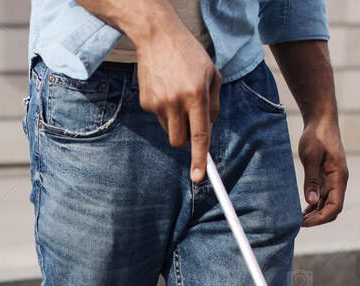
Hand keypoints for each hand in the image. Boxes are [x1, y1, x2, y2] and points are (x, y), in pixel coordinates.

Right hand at [135, 17, 221, 181]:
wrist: (157, 36)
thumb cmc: (188, 53)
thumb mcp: (212, 73)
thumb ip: (213, 104)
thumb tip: (208, 129)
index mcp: (196, 94)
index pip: (199, 135)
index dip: (200, 159)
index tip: (198, 177)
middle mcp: (176, 101)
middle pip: (179, 141)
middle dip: (185, 138)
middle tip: (190, 120)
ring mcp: (158, 103)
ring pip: (169, 130)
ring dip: (176, 121)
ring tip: (176, 94)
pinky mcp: (146, 102)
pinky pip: (159, 118)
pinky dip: (165, 110)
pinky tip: (165, 89)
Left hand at [297, 116, 347, 226]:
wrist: (321, 120)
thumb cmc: (317, 136)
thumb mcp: (311, 157)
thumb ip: (312, 180)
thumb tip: (312, 201)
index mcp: (339, 177)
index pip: (335, 206)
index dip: (321, 218)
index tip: (305, 223)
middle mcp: (339, 180)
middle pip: (333, 208)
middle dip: (318, 219)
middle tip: (299, 223)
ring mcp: (333, 179)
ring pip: (328, 204)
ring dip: (315, 214)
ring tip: (299, 219)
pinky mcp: (327, 176)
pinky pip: (323, 196)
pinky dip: (314, 205)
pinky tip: (303, 209)